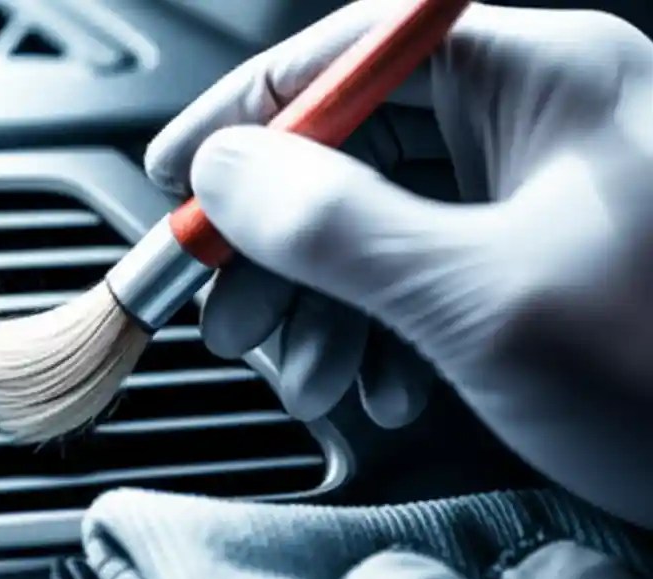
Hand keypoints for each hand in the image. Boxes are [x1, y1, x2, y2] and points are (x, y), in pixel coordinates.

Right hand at [146, 0, 652, 527]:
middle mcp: (544, 121)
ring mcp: (544, 199)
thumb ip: (337, 225)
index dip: (249, 113)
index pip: (355, 52)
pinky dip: (379, 332)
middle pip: (357, 146)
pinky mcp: (541, 268)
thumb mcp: (484, 299)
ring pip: (380, 222)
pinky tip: (379, 385)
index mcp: (545, 76)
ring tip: (309, 374)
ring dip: (321, 301)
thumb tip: (227, 170)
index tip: (175, 178)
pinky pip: (423, 275)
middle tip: (228, 312)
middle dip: (278, 240)